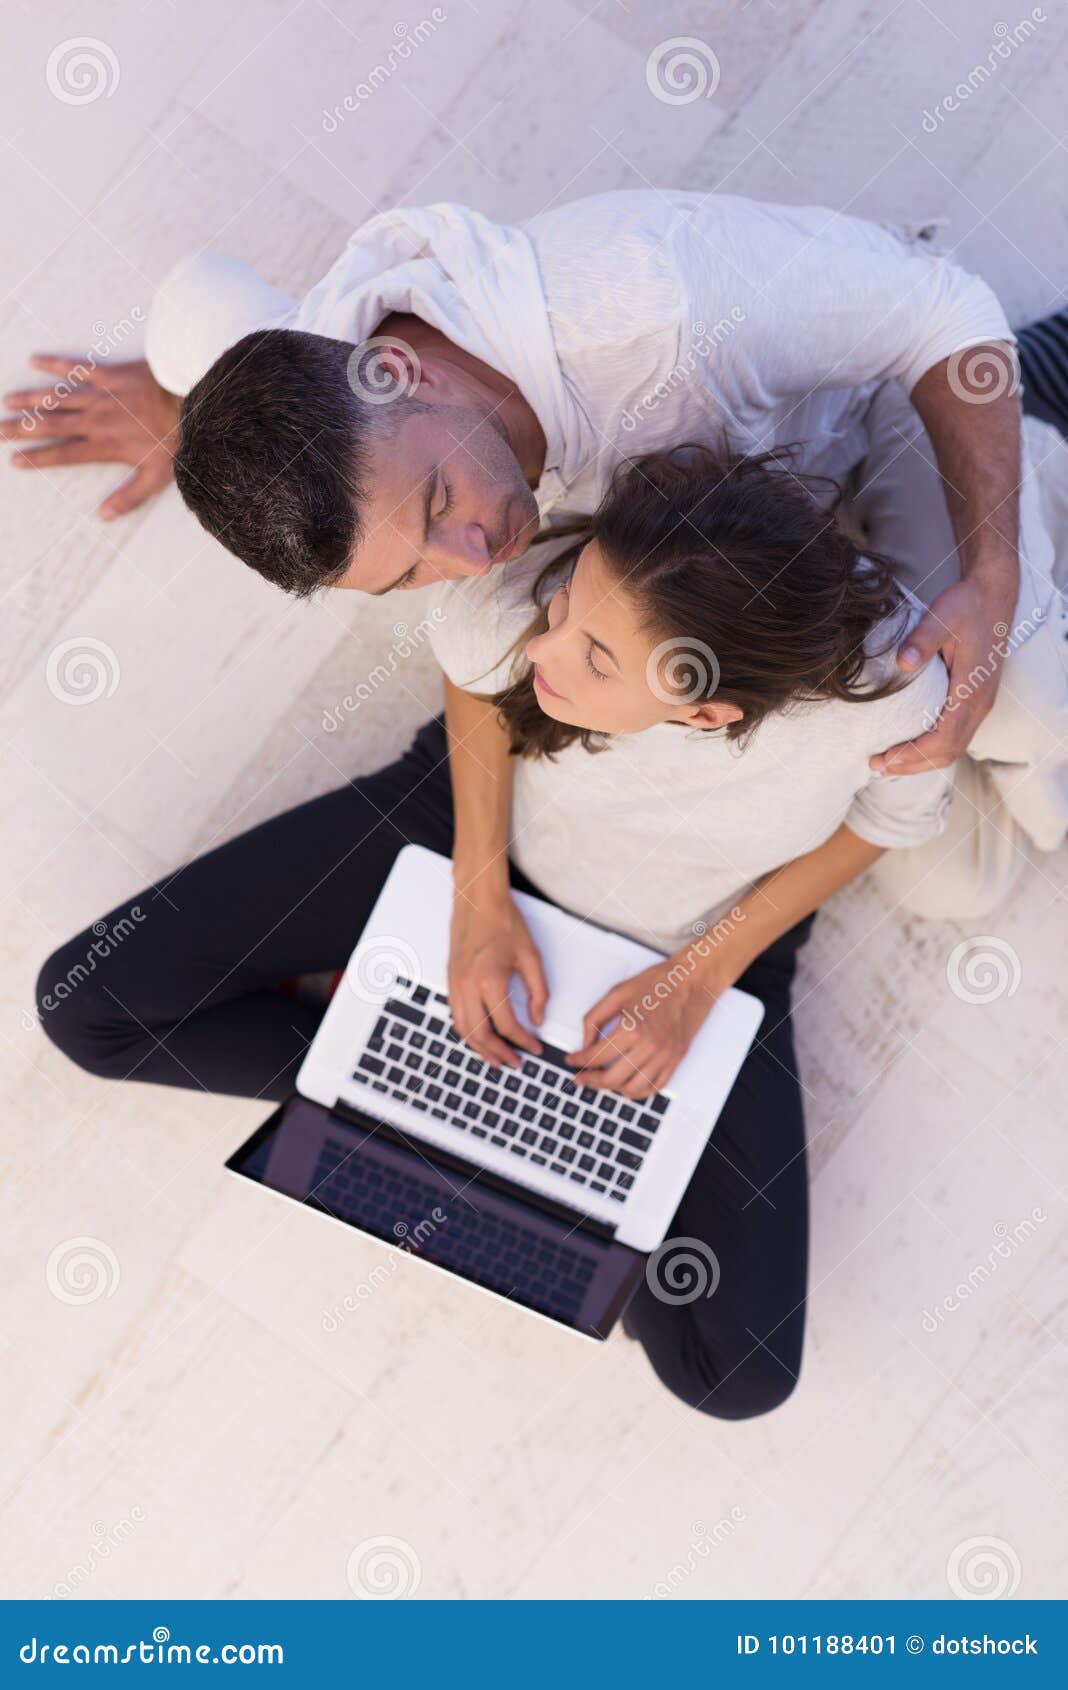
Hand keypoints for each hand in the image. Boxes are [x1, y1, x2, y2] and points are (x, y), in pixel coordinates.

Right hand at [2, 356, 179, 518]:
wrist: (191, 399)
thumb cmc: (177, 438)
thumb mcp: (157, 477)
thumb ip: (129, 497)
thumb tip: (103, 516)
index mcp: (104, 445)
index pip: (62, 454)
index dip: (37, 458)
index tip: (14, 461)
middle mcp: (94, 419)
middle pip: (50, 425)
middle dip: (21, 429)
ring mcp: (100, 394)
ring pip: (56, 397)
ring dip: (30, 399)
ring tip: (7, 402)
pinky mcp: (109, 373)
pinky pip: (76, 367)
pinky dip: (54, 363)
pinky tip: (34, 360)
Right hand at [448, 891, 547, 1067]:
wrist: (477, 900)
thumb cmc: (503, 922)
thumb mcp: (531, 957)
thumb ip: (538, 992)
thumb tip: (536, 1019)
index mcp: (489, 980)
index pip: (506, 1025)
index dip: (523, 1041)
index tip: (535, 1047)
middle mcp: (467, 985)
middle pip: (480, 1035)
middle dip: (498, 1054)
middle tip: (514, 1063)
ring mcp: (454, 984)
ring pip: (462, 1029)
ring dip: (479, 1048)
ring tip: (496, 1058)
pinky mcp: (450, 981)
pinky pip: (455, 1015)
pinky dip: (468, 1032)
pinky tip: (480, 1036)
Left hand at [568, 957, 720, 1098]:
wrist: (691, 980)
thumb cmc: (658, 983)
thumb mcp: (616, 993)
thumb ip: (594, 1019)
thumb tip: (585, 1043)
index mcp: (631, 1029)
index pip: (596, 1056)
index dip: (578, 1061)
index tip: (571, 1061)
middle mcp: (649, 1046)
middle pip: (612, 1078)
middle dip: (591, 1081)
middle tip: (581, 1078)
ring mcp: (665, 1056)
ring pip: (633, 1088)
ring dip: (613, 1089)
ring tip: (602, 1082)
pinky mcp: (676, 1059)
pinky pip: (655, 1087)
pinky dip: (638, 1091)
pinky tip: (626, 1085)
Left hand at [870, 573, 1016, 775]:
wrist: (993, 596)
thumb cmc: (967, 605)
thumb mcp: (943, 615)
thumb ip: (922, 639)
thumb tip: (901, 662)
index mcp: (972, 689)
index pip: (944, 739)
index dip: (914, 754)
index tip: (885, 758)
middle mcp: (980, 703)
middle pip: (947, 752)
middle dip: (912, 764)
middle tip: (876, 765)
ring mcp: (980, 704)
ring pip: (952, 747)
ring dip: (921, 760)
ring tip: (887, 762)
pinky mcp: (975, 700)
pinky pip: (955, 735)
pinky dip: (931, 748)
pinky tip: (908, 744)